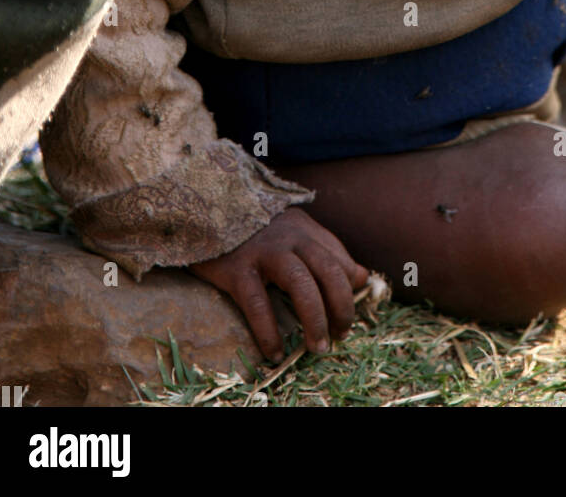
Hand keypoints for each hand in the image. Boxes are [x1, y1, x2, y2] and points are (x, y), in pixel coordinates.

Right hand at [189, 208, 370, 362]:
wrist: (203, 213)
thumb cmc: (250, 230)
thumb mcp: (292, 232)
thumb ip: (326, 250)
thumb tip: (362, 277)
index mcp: (304, 228)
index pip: (338, 260)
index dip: (349, 291)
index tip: (346, 316)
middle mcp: (289, 237)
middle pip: (328, 271)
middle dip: (341, 307)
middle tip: (340, 335)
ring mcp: (263, 251)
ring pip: (300, 285)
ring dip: (314, 320)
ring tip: (317, 347)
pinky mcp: (236, 268)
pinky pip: (258, 304)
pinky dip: (269, 332)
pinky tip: (274, 351)